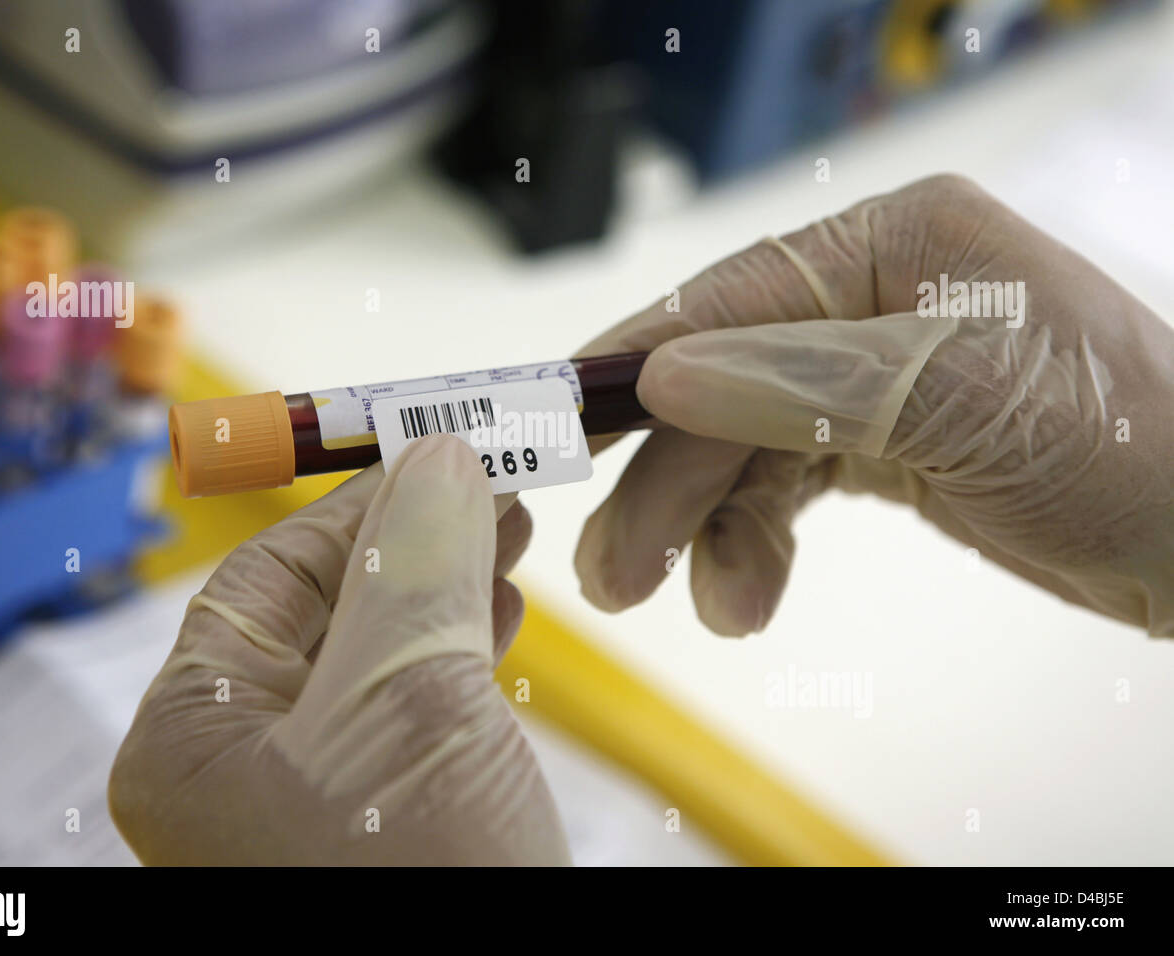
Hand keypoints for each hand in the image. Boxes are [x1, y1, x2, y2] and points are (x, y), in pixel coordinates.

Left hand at [110, 435, 569, 863]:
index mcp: (195, 738)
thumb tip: (436, 456)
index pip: (268, 578)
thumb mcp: (408, 699)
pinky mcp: (385, 824)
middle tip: (489, 482)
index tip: (436, 450)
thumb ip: (413, 566)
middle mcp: (239, 769)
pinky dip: (455, 652)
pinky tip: (496, 615)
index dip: (356, 505)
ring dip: (442, 586)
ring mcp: (313, 802)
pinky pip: (409, 712)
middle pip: (323, 611)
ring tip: (508, 535)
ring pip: (374, 657)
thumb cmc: (419, 879)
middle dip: (411, 540)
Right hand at [576, 174, 1173, 636]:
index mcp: (895, 245)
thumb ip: (802, 382)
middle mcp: (872, 298)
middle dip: (667, 484)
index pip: (727, 302)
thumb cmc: (1128, 449)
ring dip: (707, 528)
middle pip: (721, 387)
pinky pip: (781, 486)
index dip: (631, 368)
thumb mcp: (964, 405)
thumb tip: (662, 376)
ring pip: (741, 447)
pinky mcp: (880, 442)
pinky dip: (754, 541)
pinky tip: (746, 592)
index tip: (554, 428)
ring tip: (702, 604)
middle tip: (616, 574)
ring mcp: (872, 373)